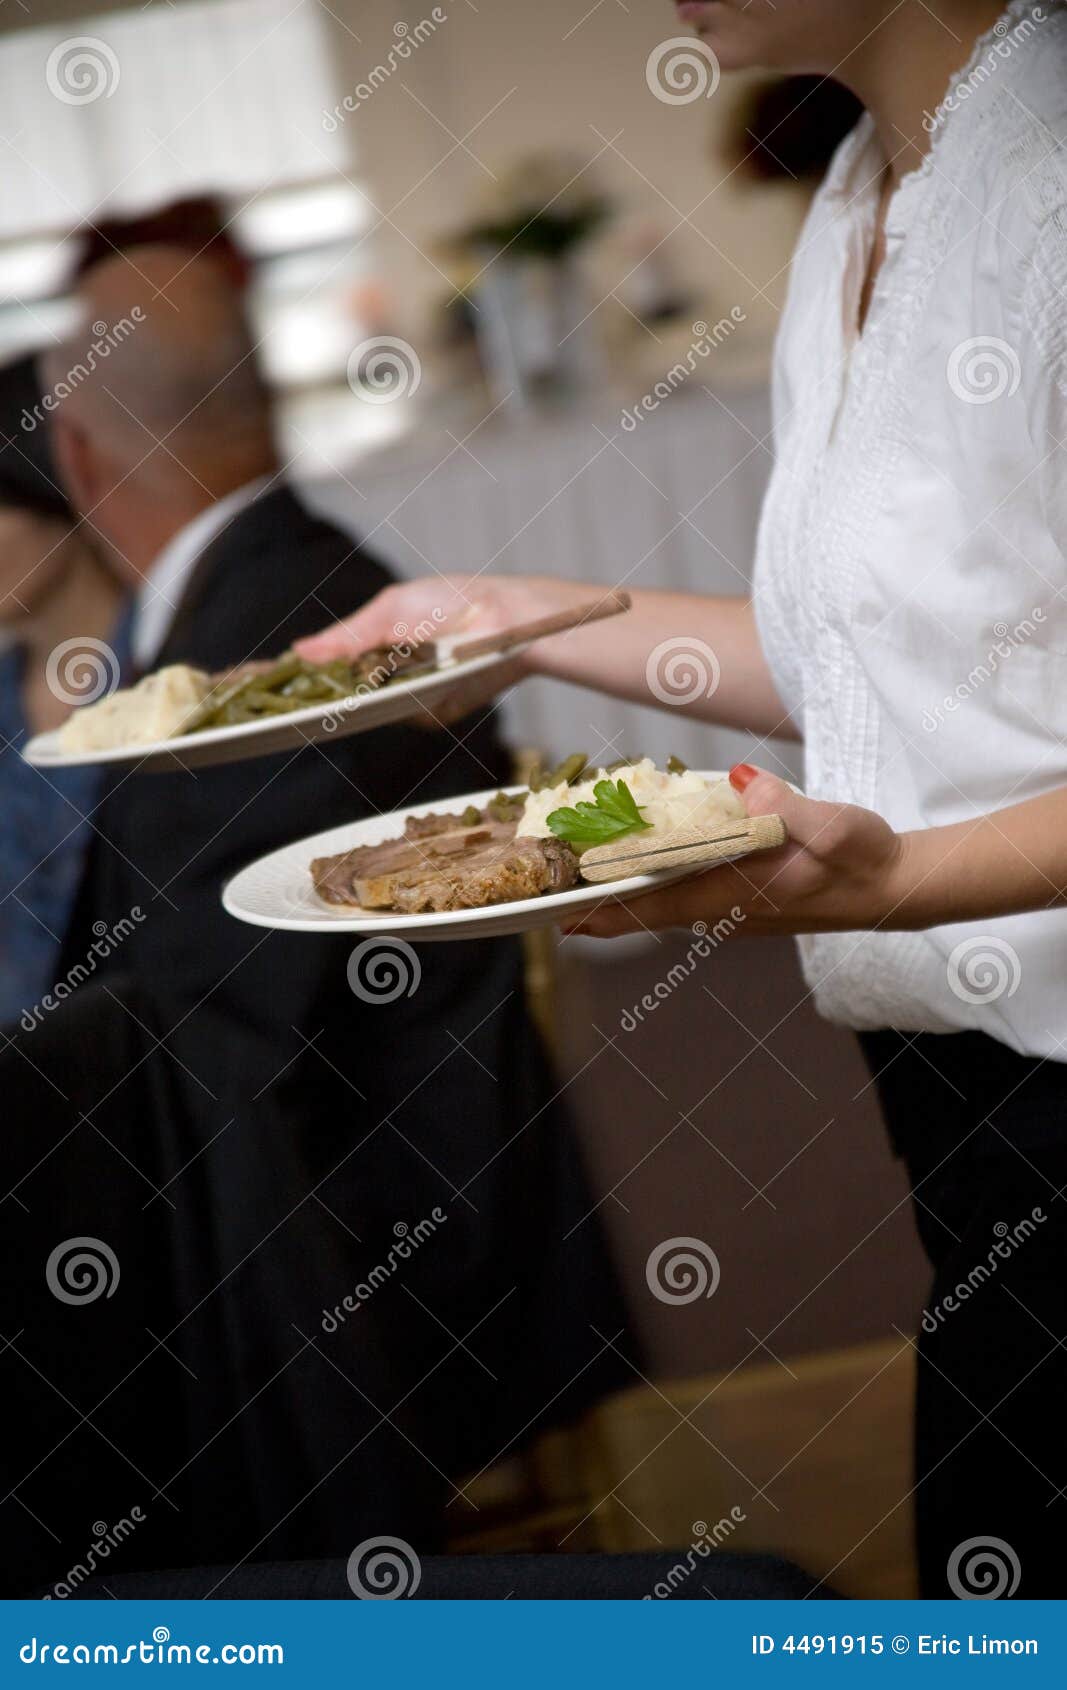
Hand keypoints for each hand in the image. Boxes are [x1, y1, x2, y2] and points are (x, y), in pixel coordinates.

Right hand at [294, 574, 600, 724]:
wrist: (507, 619)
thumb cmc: (451, 601)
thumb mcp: (391, 609)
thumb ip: (347, 634)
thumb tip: (298, 652)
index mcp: (370, 648)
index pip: (321, 668)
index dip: (290, 677)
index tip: (248, 683)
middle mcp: (384, 678)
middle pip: (335, 699)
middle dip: (304, 702)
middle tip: (268, 707)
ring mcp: (406, 699)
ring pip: (364, 714)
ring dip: (341, 711)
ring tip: (312, 704)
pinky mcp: (432, 714)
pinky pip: (400, 718)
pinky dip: (388, 710)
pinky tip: (374, 700)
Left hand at [564, 764, 911, 938]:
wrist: (899, 887)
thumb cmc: (867, 858)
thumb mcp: (835, 826)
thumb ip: (784, 805)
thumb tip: (736, 781)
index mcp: (739, 891)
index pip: (656, 904)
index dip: (604, 909)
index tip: (558, 914)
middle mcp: (727, 908)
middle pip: (645, 910)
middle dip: (595, 904)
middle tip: (545, 892)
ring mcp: (733, 909)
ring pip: (661, 904)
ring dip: (619, 895)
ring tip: (574, 876)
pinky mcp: (743, 901)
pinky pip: (682, 896)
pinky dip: (650, 885)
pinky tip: (634, 867)